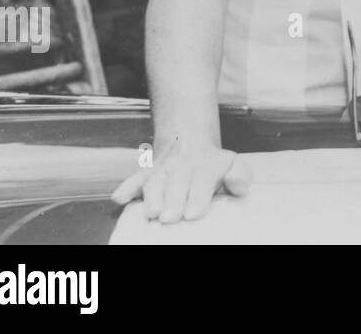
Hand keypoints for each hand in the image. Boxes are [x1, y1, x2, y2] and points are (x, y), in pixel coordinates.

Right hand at [110, 138, 252, 222]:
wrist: (188, 141)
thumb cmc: (213, 164)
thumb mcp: (233, 164)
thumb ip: (241, 175)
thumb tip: (239, 185)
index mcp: (206, 166)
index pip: (202, 180)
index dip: (197, 197)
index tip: (193, 214)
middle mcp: (182, 166)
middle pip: (177, 183)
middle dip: (173, 200)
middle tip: (169, 218)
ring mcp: (162, 169)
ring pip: (155, 181)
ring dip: (151, 196)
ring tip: (151, 213)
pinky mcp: (145, 174)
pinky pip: (133, 179)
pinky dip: (126, 188)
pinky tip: (120, 198)